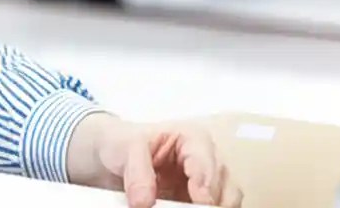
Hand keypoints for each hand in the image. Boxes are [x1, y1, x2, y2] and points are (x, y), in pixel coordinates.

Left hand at [67, 113, 242, 207]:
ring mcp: (207, 182)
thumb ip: (138, 173)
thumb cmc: (124, 143)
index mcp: (193, 138)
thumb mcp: (127, 149)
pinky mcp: (199, 200)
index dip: (205, 183)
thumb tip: (144, 203)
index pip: (207, 163)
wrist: (112, 153)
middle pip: (225, 185)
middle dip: (211, 202)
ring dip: (214, 207)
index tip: (200, 198)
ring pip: (227, 200)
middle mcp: (207, 159)